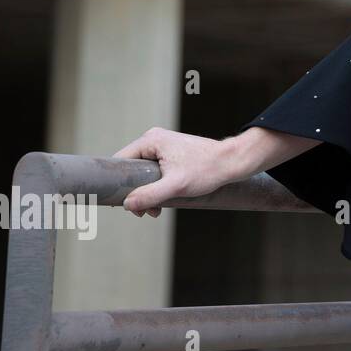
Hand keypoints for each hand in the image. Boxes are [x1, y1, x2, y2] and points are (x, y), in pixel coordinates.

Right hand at [112, 128, 244, 217]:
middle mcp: (155, 139)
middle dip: (136, 192)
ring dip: (147, 193)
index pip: (120, 161)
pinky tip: (164, 201)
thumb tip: (126, 204)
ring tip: (156, 210)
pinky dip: (157, 187)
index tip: (121, 203)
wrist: (232, 162)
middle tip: (145, 211)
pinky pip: (155, 171)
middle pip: (131, 169)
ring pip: (144, 173)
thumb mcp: (175, 186)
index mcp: (151, 140)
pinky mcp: (172, 153)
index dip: (118, 184)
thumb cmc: (207, 170)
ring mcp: (164, 145)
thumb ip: (149, 195)